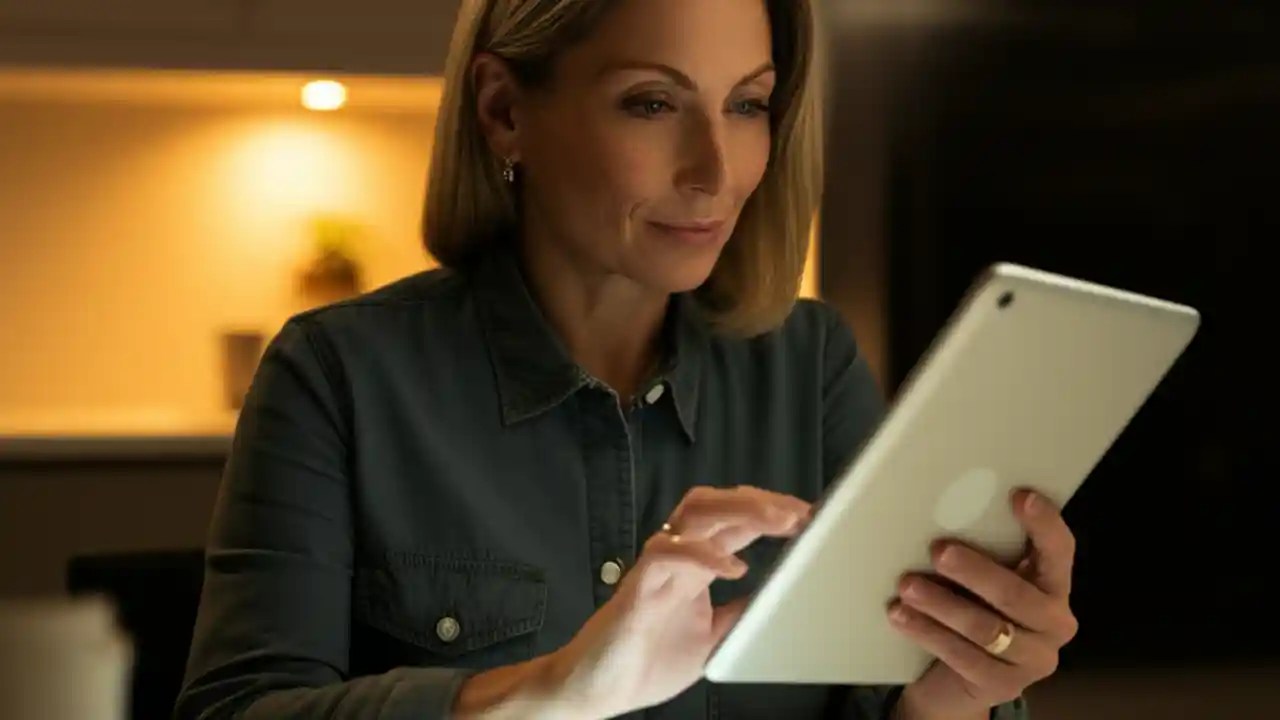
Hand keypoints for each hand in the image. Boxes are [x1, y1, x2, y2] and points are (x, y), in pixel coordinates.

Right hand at [546, 485, 810, 718]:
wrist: (598, 688)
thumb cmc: (648, 659)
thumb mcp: (715, 637)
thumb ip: (742, 612)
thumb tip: (782, 594)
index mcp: (695, 565)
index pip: (734, 521)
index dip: (769, 511)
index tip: (806, 514)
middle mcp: (677, 556)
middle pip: (714, 504)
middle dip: (758, 501)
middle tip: (798, 511)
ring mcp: (657, 567)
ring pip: (693, 514)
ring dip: (738, 512)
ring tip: (775, 522)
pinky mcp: (637, 586)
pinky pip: (666, 553)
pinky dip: (701, 553)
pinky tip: (732, 567)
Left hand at [888, 489, 1078, 718]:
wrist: (958, 681)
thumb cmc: (972, 611)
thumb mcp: (981, 582)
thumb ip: (982, 553)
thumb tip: (940, 513)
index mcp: (1054, 586)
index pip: (1059, 551)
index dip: (1044, 524)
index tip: (1019, 496)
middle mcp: (1055, 623)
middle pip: (1016, 594)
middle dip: (975, 571)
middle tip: (938, 550)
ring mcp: (1033, 659)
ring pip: (985, 628)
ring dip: (941, 604)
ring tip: (906, 586)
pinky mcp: (1003, 686)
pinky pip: (962, 656)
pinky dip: (927, 633)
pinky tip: (901, 616)